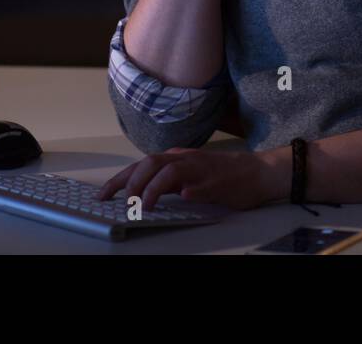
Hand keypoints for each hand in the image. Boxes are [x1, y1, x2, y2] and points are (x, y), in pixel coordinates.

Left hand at [97, 147, 287, 211]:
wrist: (259, 172)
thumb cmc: (224, 175)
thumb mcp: (189, 174)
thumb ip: (167, 180)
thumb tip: (141, 192)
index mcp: (177, 157)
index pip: (141, 164)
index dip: (119, 179)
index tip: (103, 194)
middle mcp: (186, 159)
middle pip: (150, 163)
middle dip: (130, 182)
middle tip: (120, 201)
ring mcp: (202, 169)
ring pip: (170, 170)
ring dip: (153, 188)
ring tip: (144, 204)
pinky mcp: (218, 181)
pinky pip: (201, 185)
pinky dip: (190, 190)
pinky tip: (184, 197)